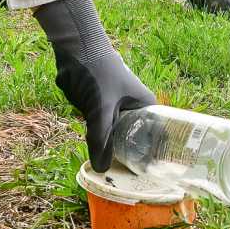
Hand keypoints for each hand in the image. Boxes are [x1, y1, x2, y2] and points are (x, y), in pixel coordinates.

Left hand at [33, 0, 155, 170]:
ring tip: (108, 172)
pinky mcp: (98, 110)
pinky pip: (99, 131)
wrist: (75, 48)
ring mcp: (116, 110)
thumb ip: (101, 139)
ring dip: (107, 149)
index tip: (141, 177)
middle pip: (131, 141)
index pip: (154, 138)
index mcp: (146, 107)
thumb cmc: (98, 73)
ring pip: (112, 138)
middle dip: (124, 157)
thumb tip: (101, 169)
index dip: (148, 158)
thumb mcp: (101, 109)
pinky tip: (95, 155)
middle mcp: (134, 110)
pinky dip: (95, 139)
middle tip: (121, 180)